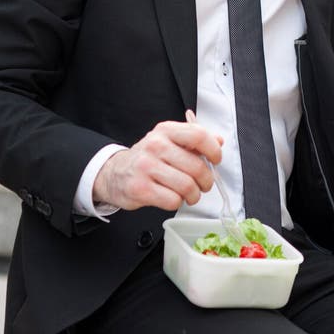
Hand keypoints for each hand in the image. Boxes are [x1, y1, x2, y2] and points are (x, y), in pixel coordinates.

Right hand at [92, 119, 222, 210]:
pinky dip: (178, 202)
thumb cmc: (148, 158)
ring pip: (187, 186)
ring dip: (194, 195)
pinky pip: (172, 200)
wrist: (114, 172)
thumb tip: (219, 141)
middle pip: (196, 166)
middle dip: (206, 181)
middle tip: (204, 185)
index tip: (216, 160)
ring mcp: (146, 167)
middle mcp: (156, 146)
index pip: (198, 135)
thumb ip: (194, 141)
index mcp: (166, 131)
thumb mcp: (169, 141)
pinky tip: (173, 198)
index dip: (213, 150)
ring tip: (191, 194)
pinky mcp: (140, 188)